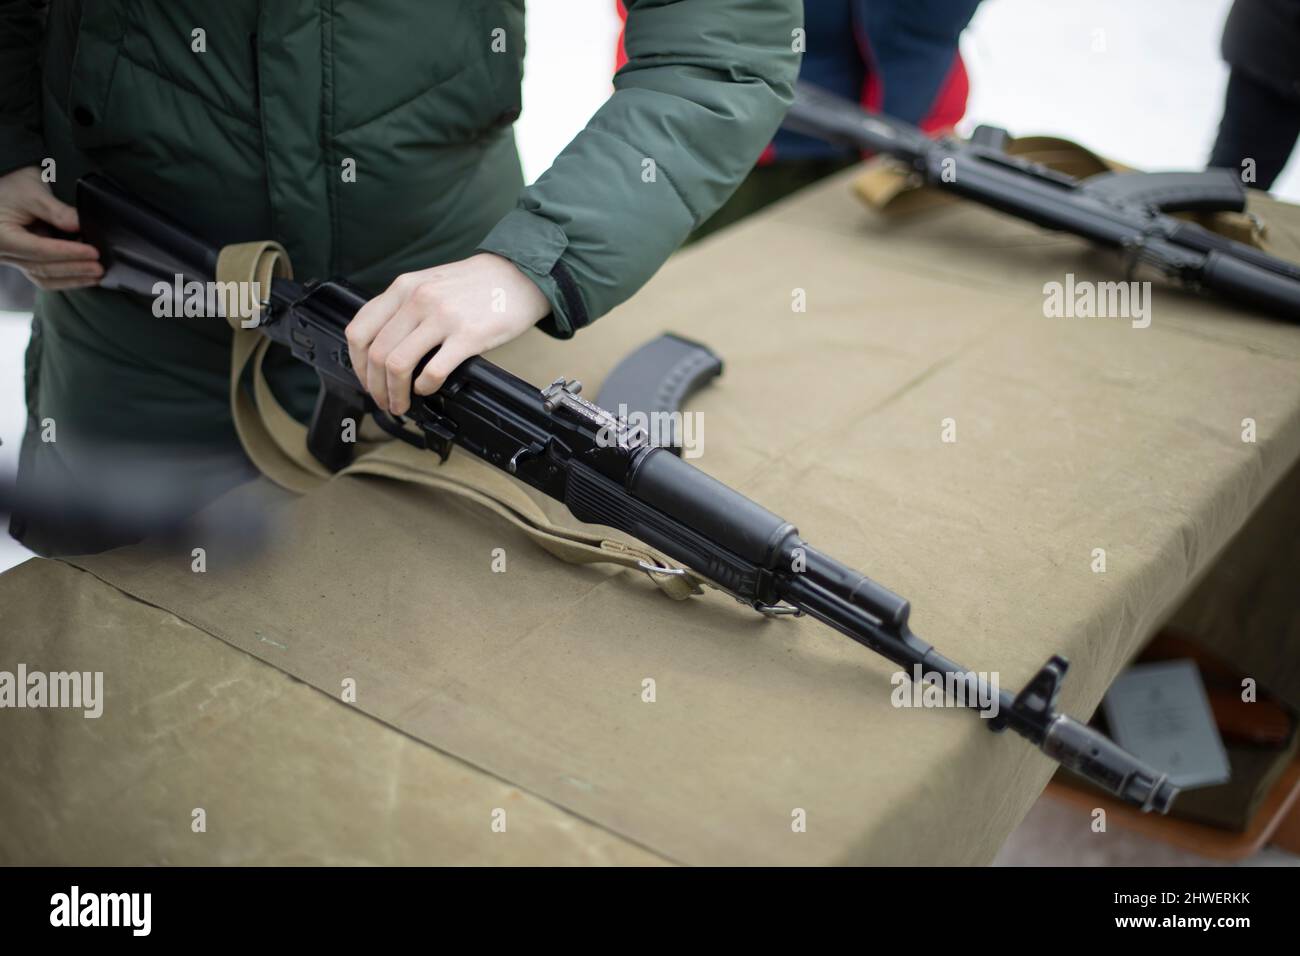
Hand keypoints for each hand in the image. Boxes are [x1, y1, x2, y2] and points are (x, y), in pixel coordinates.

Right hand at [0, 166, 101, 289]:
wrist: (0, 186)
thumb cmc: (10, 184)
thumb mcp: (32, 192)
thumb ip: (56, 211)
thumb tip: (80, 226)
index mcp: (1, 237)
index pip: (39, 250)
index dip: (69, 253)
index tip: (93, 253)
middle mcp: (2, 252)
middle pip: (42, 267)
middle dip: (74, 269)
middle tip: (100, 268)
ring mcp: (11, 258)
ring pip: (43, 277)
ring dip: (72, 278)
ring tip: (96, 275)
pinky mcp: (21, 259)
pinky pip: (42, 275)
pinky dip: (64, 276)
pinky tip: (83, 274)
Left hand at [345, 252, 548, 414]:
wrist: (519, 275)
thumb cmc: (475, 284)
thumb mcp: (428, 283)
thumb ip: (403, 308)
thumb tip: (382, 347)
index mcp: (403, 288)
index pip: (360, 331)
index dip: (356, 364)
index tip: (367, 380)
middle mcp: (417, 300)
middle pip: (376, 354)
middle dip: (375, 386)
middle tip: (384, 400)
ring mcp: (442, 317)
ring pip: (398, 365)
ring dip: (395, 393)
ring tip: (401, 404)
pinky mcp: (468, 336)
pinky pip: (433, 371)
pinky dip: (424, 388)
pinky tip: (428, 389)